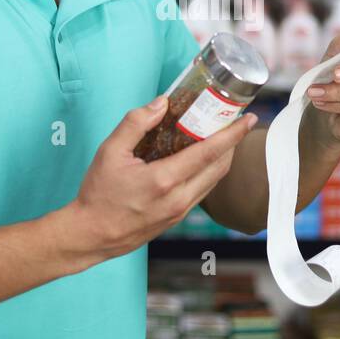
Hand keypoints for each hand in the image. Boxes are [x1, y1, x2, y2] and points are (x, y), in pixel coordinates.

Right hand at [66, 96, 257, 263]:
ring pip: (213, 181)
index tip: (248, 120)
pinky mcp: (176, 219)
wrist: (91, 235)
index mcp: (165, 180)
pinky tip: (201, 160)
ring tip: (222, 138)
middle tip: (234, 123)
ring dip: (222, 159)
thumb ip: (135, 123)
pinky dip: (208, 173)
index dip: (232, 134)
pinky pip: (202, 192)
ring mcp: (180, 211)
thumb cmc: (98, 194)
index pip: (210, 153)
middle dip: (232, 143)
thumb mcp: (110, 151)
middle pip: (220, 167)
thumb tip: (160, 103)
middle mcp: (179, 198)